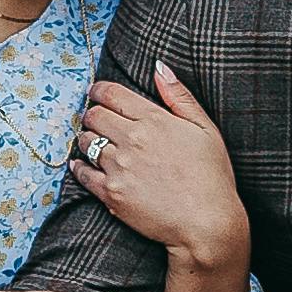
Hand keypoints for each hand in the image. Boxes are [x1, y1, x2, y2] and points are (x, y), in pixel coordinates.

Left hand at [73, 62, 246, 270]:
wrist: (206, 223)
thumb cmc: (212, 176)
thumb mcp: (205, 129)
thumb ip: (179, 96)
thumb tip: (159, 67)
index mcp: (154, 120)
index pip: (112, 94)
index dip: (99, 90)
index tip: (96, 93)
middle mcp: (132, 140)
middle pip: (93, 116)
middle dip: (92, 114)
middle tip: (95, 119)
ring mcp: (119, 168)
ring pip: (85, 142)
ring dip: (86, 139)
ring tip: (93, 142)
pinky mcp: (111, 194)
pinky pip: (82, 173)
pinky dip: (79, 167)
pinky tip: (82, 165)